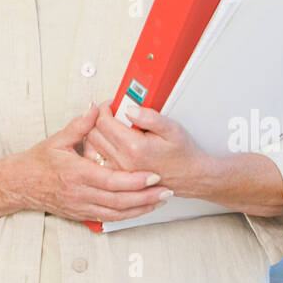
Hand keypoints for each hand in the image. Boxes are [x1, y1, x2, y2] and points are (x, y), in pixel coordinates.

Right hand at [4, 103, 170, 222]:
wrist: (20, 184)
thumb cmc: (37, 162)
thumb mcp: (58, 139)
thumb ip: (81, 124)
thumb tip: (97, 108)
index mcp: (77, 173)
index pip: (112, 180)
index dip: (135, 180)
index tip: (153, 175)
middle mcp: (80, 193)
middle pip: (119, 200)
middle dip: (146, 197)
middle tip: (165, 191)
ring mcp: (81, 206)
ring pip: (116, 213)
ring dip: (140, 209)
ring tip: (159, 202)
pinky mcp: (81, 214)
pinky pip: (108, 218)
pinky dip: (127, 216)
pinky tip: (139, 210)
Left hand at [81, 101, 205, 194]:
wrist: (190, 176)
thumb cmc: (182, 154)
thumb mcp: (172, 128)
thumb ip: (149, 116)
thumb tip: (129, 108)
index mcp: (134, 147)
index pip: (103, 122)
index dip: (104, 108)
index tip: (112, 104)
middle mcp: (123, 161)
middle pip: (92, 134)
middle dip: (98, 118)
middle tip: (110, 112)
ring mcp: (119, 171)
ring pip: (91, 148)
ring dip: (95, 133)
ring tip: (109, 125)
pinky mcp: (119, 178)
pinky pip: (97, 161)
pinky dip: (98, 148)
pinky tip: (109, 142)